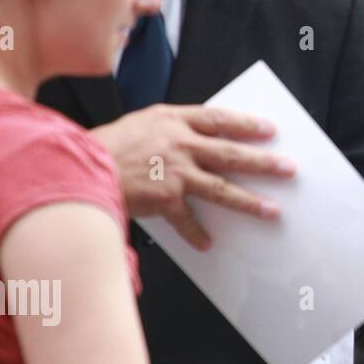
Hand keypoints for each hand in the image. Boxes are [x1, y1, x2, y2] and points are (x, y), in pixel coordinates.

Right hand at [91, 105, 295, 249]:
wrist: (74, 169)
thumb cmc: (105, 147)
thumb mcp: (140, 125)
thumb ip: (171, 130)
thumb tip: (201, 142)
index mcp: (172, 120)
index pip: (219, 119)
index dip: (247, 124)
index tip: (270, 130)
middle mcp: (178, 144)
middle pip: (231, 153)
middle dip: (263, 162)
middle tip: (289, 168)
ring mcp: (174, 173)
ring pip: (222, 188)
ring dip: (249, 202)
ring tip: (273, 211)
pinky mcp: (164, 199)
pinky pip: (187, 220)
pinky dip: (197, 234)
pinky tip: (208, 244)